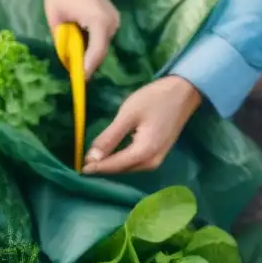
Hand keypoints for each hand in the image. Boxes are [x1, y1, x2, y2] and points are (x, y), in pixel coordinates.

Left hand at [45, 0, 119, 76]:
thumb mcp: (54, 16)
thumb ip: (61, 40)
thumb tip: (67, 59)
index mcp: (98, 22)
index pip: (97, 53)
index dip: (87, 68)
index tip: (78, 80)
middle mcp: (111, 23)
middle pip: (100, 52)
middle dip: (87, 62)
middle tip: (73, 71)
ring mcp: (114, 20)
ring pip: (101, 45)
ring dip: (89, 52)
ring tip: (73, 54)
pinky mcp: (112, 19)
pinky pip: (102, 38)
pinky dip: (92, 43)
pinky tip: (80, 41)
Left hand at [84, 75, 202, 173]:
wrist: (185, 92)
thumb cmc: (156, 99)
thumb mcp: (128, 114)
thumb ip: (109, 137)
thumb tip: (91, 157)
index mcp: (144, 153)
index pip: (113, 166)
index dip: (94, 167)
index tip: (76, 167)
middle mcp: (151, 163)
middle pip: (120, 170)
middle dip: (101, 168)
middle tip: (80, 164)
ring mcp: (156, 161)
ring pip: (127, 168)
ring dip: (110, 165)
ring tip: (90, 161)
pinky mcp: (157, 155)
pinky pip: (134, 163)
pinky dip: (120, 161)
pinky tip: (108, 155)